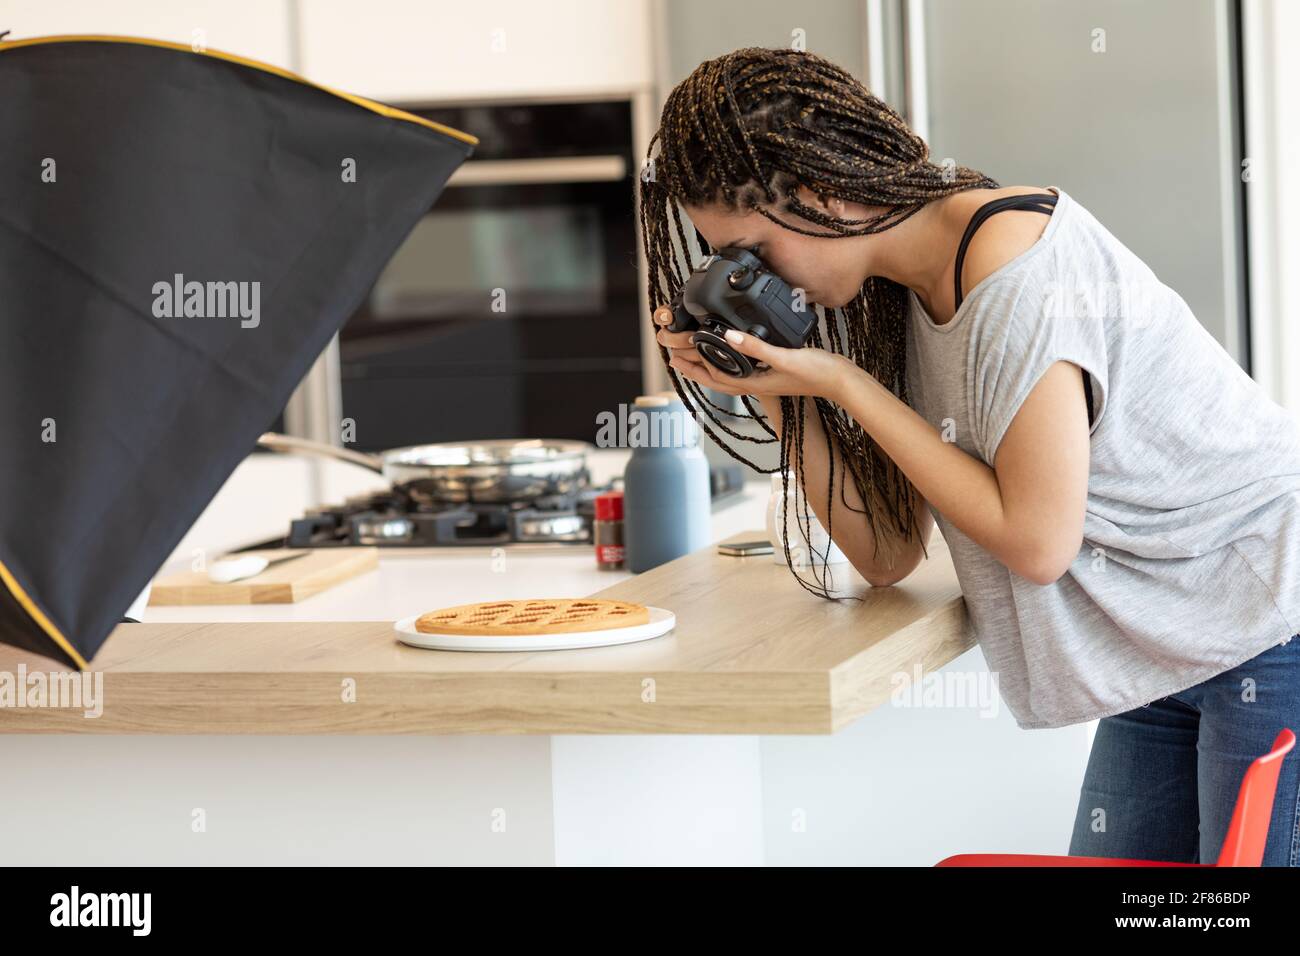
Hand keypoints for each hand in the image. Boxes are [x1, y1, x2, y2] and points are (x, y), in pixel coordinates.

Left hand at [652, 305, 854, 402]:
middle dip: (695, 371)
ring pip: (728, 376)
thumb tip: (727, 337)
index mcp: (755, 382)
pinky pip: (742, 371)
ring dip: (709, 368)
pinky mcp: (773, 373)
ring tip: (694, 357)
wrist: (840, 380)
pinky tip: (730, 354)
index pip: (716, 375)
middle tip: (675, 360)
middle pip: (717, 380)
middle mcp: (756, 384)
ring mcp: (764, 380)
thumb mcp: (784, 357)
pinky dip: (729, 364)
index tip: (677, 356)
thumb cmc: (816, 371)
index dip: (695, 366)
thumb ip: (756, 347)